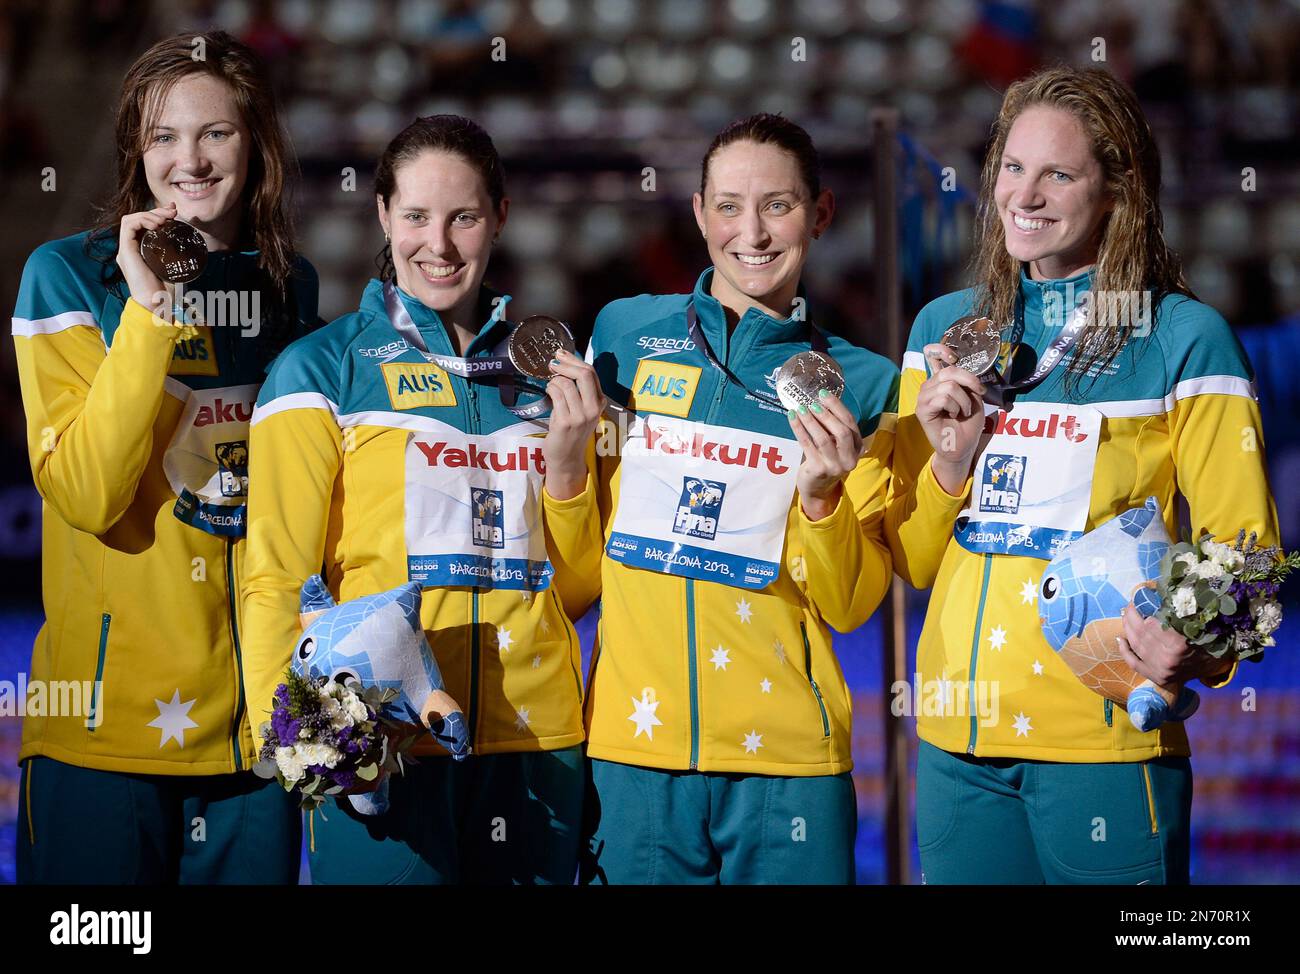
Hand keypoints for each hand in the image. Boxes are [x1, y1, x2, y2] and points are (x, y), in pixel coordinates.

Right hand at [116, 202, 177, 320]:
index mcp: (140, 251)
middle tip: (173, 211)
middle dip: (156, 211)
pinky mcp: (124, 251)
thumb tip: (193, 248)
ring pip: (131, 219)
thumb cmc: (166, 291)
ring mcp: (126, 250)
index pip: (145, 225)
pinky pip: (128, 225)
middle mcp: (130, 248)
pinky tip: (157, 224)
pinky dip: (142, 220)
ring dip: (149, 214)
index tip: (174, 211)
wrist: (156, 304)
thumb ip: (178, 257)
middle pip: (139, 220)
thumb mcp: (174, 268)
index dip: (158, 214)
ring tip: (166, 218)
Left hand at [542, 348, 603, 499]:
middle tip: (552, 363)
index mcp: (599, 402)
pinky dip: (550, 389)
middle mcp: (593, 408)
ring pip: (566, 384)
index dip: (574, 360)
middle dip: (566, 364)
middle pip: (584, 374)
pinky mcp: (566, 422)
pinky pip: (556, 395)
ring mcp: (580, 416)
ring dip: (554, 380)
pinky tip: (549, 393)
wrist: (567, 458)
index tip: (561, 354)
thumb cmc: (571, 431)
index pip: (591, 373)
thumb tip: (566, 363)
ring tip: (551, 386)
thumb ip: (579, 390)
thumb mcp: (581, 409)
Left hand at [788, 389, 861, 521]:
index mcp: (857, 448)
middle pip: (842, 432)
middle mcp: (849, 458)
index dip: (837, 407)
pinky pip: (808, 445)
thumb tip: (818, 400)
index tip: (823, 394)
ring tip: (800, 408)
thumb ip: (832, 427)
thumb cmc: (826, 459)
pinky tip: (792, 418)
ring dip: (811, 421)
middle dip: (827, 415)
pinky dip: (799, 429)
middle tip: (812, 403)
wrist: (817, 488)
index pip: (851, 424)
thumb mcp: (836, 444)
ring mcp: (835, 466)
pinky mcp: (819, 469)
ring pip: (824, 439)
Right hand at [916, 342, 986, 493]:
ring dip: (963, 400)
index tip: (954, 356)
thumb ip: (968, 381)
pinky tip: (953, 415)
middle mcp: (930, 385)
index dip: (942, 349)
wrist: (963, 446)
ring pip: (948, 385)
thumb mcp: (974, 396)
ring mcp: (924, 397)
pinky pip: (942, 398)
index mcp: (940, 379)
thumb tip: (965, 373)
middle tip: (977, 394)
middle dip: (970, 381)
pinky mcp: (922, 410)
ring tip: (962, 411)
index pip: (932, 354)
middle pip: (949, 370)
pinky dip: (955, 407)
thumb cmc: (968, 422)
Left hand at [1116, 603, 1229, 685]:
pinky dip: (1125, 651)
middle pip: (1141, 633)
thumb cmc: (1210, 640)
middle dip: (1132, 615)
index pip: (1150, 623)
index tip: (1138, 597)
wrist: (1215, 667)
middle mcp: (1168, 659)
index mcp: (1179, 644)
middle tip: (1130, 604)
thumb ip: (1181, 611)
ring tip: (1125, 615)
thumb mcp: (1200, 623)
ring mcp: (1161, 670)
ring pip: (1136, 645)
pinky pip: (1134, 663)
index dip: (1141, 609)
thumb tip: (1162, 591)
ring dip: (1127, 628)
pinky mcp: (1157, 677)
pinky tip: (1120, 639)